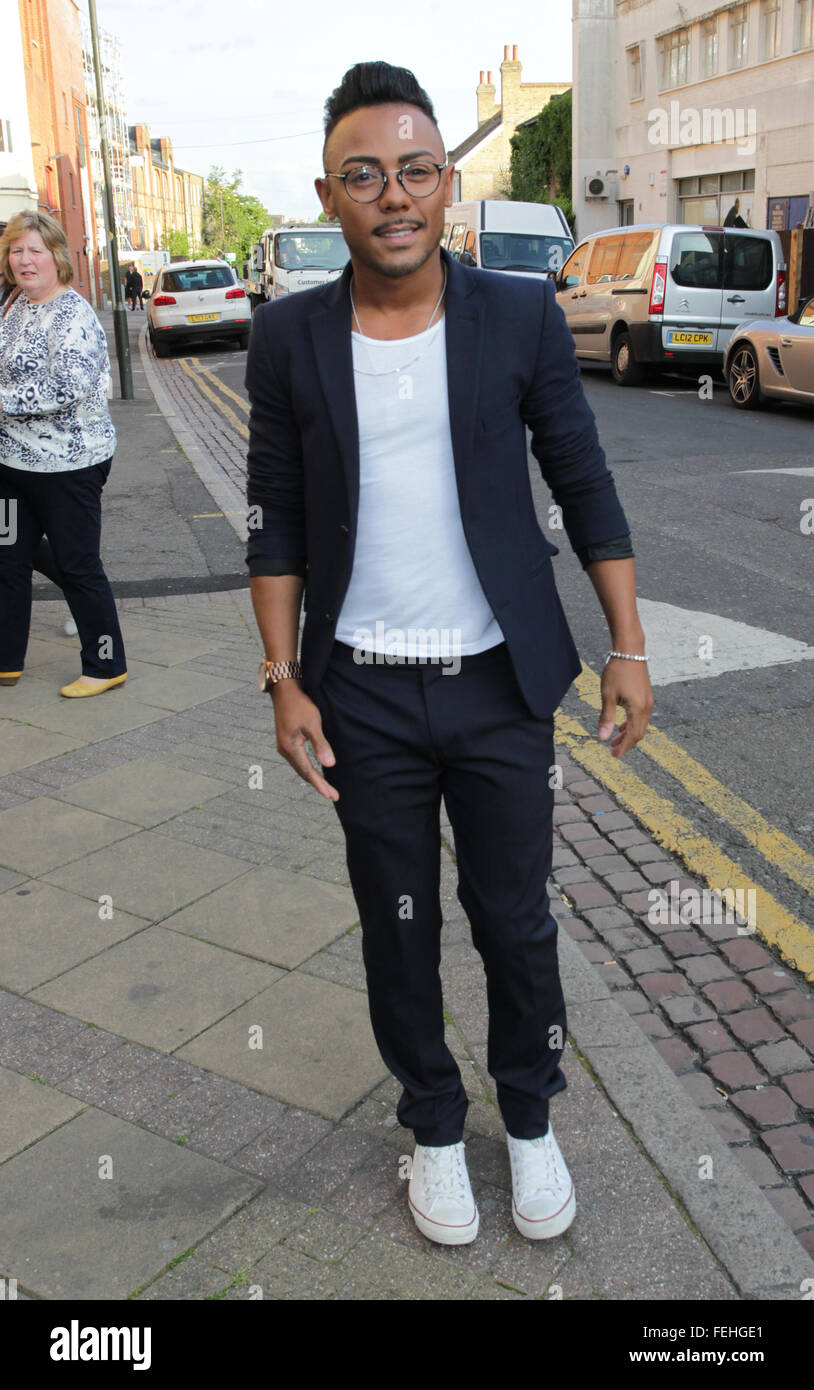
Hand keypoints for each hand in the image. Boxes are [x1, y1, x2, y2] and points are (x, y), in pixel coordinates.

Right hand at [270, 685, 338, 800]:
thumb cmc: (300, 705)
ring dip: (313, 777)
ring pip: (300, 767)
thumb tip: (329, 765)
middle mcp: (284, 750)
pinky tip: (315, 771)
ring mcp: (284, 746)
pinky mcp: (286, 741)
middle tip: (333, 795)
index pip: (308, 771)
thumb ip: (321, 745)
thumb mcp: (313, 724)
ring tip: (326, 788)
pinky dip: (308, 768)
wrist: (284, 691)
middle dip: (318, 784)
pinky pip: (298, 760)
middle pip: (303, 772)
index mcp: (290, 748)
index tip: (331, 795)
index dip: (320, 784)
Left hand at [598, 658, 653, 757]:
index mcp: (638, 709)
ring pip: (640, 724)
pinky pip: (641, 716)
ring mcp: (648, 701)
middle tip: (612, 750)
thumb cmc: (617, 671)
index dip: (624, 747)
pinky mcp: (646, 695)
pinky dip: (631, 723)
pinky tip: (621, 725)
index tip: (614, 755)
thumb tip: (602, 738)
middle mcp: (647, 707)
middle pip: (639, 733)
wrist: (630, 651)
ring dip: (628, 733)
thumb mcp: (608, 695)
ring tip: (614, 739)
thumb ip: (606, 718)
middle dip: (626, 743)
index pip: (633, 735)